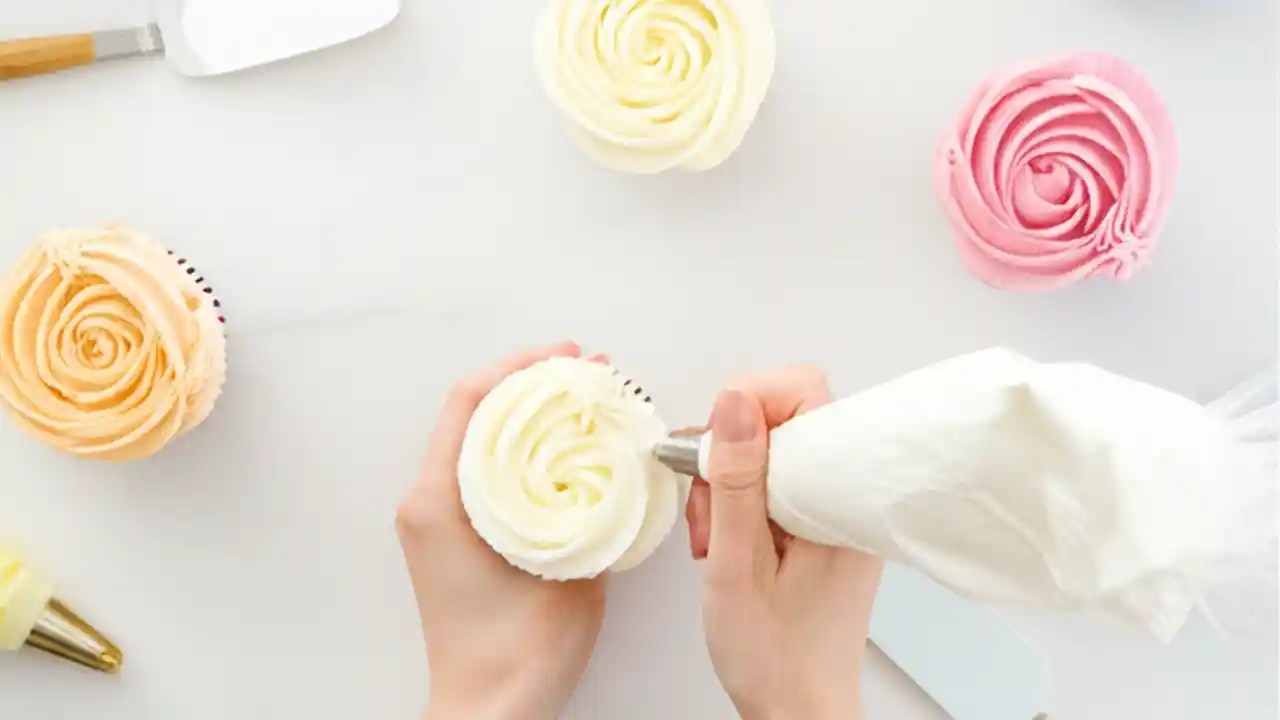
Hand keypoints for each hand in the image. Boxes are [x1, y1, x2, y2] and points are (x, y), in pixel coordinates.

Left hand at [397, 341, 605, 719]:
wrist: (491, 709)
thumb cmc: (516, 653)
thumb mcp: (568, 568)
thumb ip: (587, 507)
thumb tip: (612, 457)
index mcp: (438, 500)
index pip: (471, 402)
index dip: (522, 368)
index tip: (568, 359)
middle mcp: (427, 500)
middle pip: (475, 413)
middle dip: (533, 384)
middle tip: (586, 375)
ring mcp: (438, 518)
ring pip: (483, 439)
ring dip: (531, 414)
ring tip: (582, 403)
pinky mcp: (457, 535)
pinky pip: (489, 470)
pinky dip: (525, 448)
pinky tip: (566, 449)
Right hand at [685, 368, 883, 719]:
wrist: (798, 712)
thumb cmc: (776, 656)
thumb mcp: (739, 563)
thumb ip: (736, 479)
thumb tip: (733, 401)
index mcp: (841, 498)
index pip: (807, 395)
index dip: (751, 402)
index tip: (713, 443)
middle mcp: (846, 496)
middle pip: (781, 422)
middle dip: (727, 454)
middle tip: (708, 509)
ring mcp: (832, 510)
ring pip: (769, 454)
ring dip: (726, 485)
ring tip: (713, 540)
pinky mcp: (817, 525)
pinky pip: (773, 485)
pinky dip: (738, 505)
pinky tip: (725, 544)